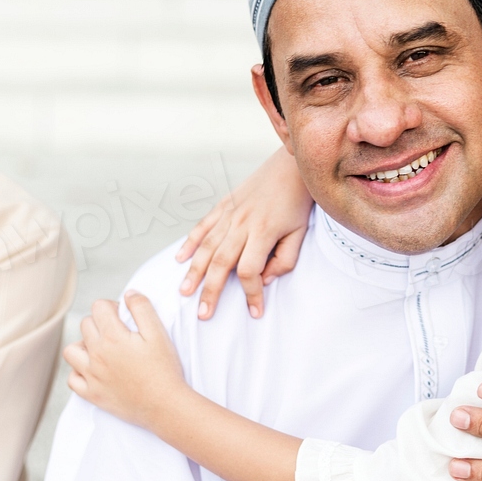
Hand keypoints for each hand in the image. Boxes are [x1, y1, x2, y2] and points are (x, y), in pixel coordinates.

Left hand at [65, 292, 186, 432]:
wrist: (165, 405)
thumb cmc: (164, 369)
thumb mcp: (159, 334)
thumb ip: (143, 309)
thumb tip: (129, 294)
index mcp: (112, 337)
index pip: (99, 307)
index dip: (113, 306)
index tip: (125, 316)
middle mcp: (96, 354)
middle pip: (85, 324)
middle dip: (100, 322)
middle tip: (119, 332)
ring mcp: (91, 375)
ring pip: (72, 350)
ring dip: (84, 345)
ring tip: (102, 349)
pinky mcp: (91, 394)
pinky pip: (72, 378)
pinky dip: (79, 371)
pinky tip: (95, 370)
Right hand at [175, 147, 312, 320]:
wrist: (291, 166)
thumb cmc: (297, 202)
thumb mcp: (300, 234)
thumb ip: (284, 260)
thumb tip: (264, 280)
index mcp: (263, 232)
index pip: (250, 271)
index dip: (251, 294)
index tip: (254, 312)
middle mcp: (242, 223)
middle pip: (221, 262)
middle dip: (211, 291)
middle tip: (203, 314)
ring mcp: (230, 212)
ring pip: (206, 246)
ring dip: (194, 271)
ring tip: (185, 291)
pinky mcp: (224, 204)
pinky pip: (203, 225)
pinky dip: (190, 242)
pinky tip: (181, 258)